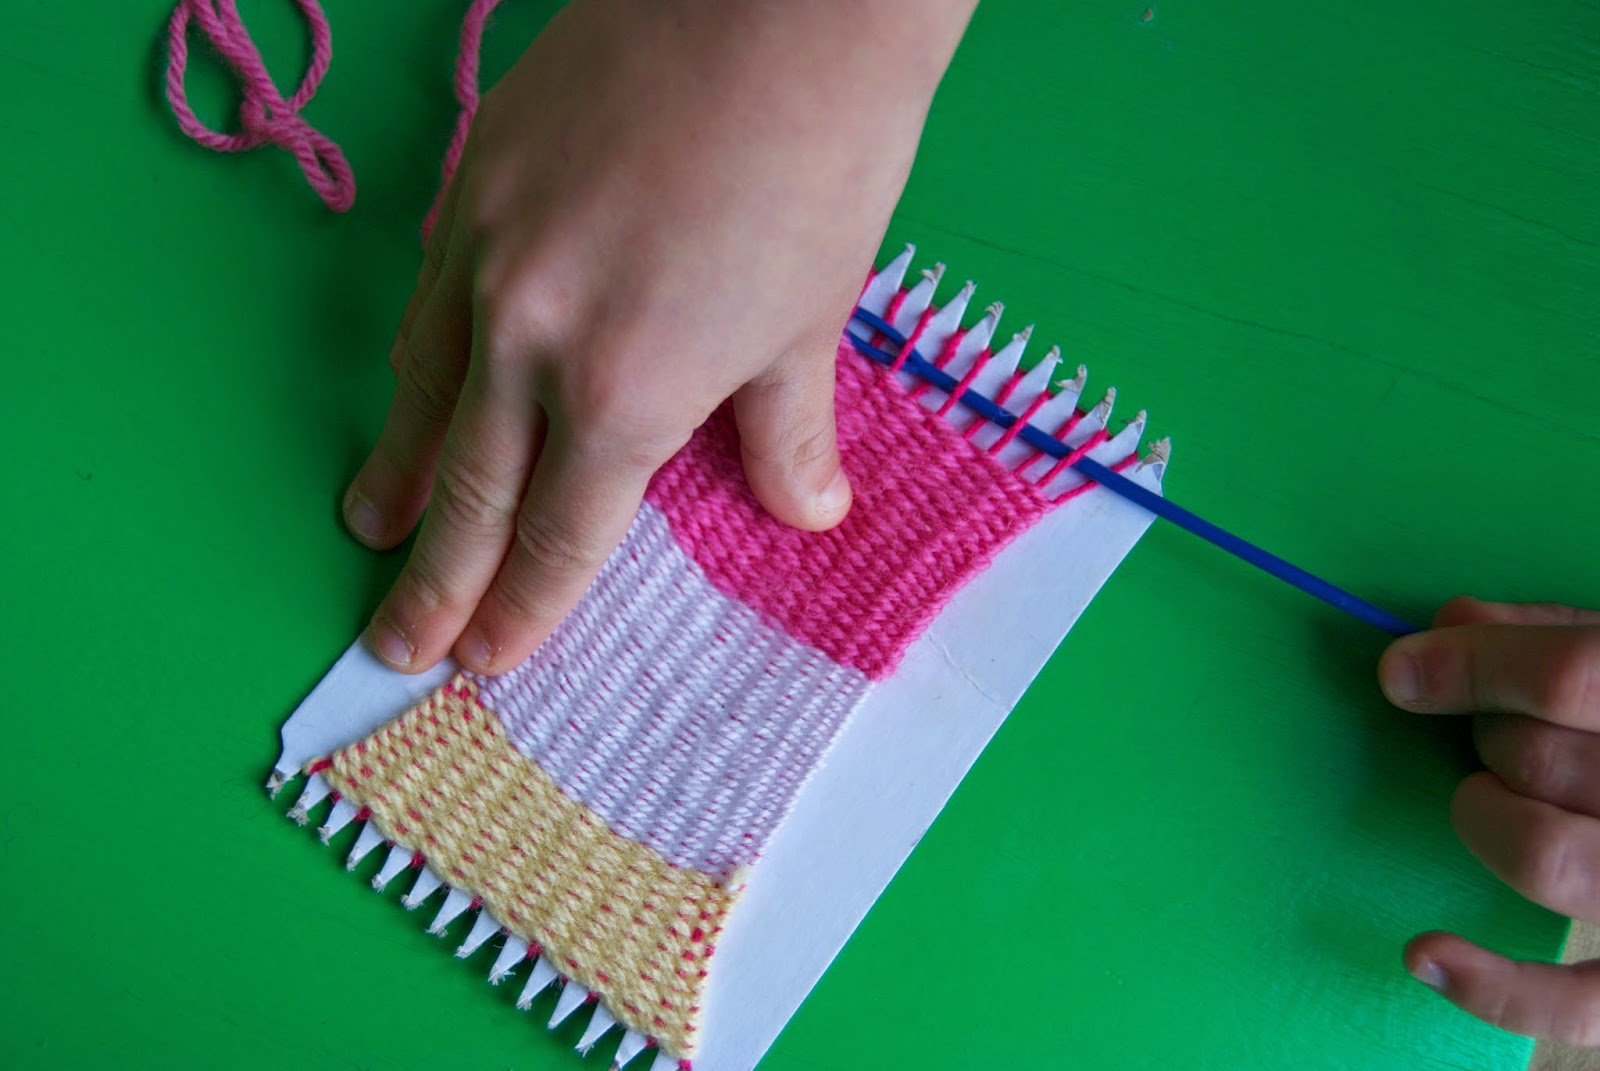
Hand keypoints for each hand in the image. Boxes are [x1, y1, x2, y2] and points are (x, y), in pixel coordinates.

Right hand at [341, 0, 975, 673]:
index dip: (524, 609)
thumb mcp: (813, 320)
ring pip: (421, 391)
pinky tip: (408, 381)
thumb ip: (787, 435)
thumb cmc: (817, 166)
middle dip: (433, 580)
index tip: (486, 658)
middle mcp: (528, 338)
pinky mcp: (467, 177)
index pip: (559, 534)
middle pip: (469, 489)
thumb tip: (805, 514)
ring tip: (372, 524)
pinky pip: (424, 297)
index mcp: (622, 393)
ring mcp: (483, 253)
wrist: (775, 0)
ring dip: (399, 472)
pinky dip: (417, 360)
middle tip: (395, 643)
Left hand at [1381, 596, 1599, 1043]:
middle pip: (1537, 759)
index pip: (1571, 677)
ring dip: (1485, 814)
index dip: (1473, 665)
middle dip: (1487, 734)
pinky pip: (1580, 1002)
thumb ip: (1554, 635)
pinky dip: (1497, 986)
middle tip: (1498, 730)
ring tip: (1494, 796)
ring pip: (1544, 855)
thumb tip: (1452, 623)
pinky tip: (1426, 952)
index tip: (1403, 670)